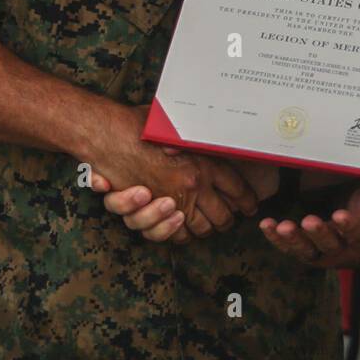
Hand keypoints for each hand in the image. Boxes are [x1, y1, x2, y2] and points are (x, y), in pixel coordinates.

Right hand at [80, 104, 258, 237]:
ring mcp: (173, 202)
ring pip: (200, 229)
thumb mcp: (176, 125)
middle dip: (230, 219)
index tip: (252, 205)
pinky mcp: (153, 214)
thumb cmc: (140, 124)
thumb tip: (216, 130)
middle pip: (223, 215)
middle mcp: (193, 185)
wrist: (107, 134)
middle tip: (234, 217)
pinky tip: (183, 226)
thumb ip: (194, 135)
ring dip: (207, 230)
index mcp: (204, 163)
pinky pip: (174, 235)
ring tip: (212, 225)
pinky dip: (180, 234)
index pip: (238, 188)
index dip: (249, 200)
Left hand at [259, 177, 359, 267]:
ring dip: (295, 239)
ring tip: (283, 226)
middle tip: (309, 221)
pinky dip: (278, 238)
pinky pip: (291, 248)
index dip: (350, 227)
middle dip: (320, 234)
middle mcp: (349, 251)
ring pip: (309, 251)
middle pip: (333, 245)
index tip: (340, 214)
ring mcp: (327, 253)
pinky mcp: (308, 252)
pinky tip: (267, 225)